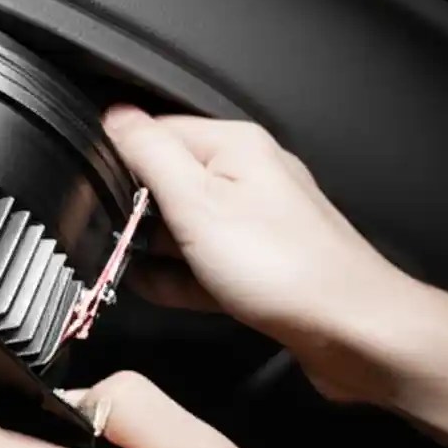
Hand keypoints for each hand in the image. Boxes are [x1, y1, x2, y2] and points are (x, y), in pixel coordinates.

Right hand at [102, 105, 412, 402]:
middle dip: (133, 210)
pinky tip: (157, 290)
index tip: (93, 189)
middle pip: (167, 180)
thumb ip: (150, 154)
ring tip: (128, 268)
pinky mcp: (257, 265)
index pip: (155, 131)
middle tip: (112, 236)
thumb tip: (114, 117)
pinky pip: (203, 264)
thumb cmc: (288, 268)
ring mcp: (254, 222)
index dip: (118, 160)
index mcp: (235, 146)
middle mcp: (248, 176)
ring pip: (184, 226)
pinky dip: (178, 276)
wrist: (353, 330)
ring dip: (152, 249)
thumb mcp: (197, 202)